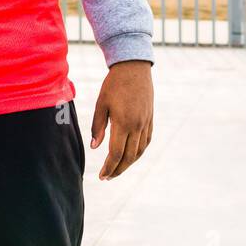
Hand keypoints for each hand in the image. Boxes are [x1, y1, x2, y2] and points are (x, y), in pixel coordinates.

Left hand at [90, 59, 152, 179]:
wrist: (134, 68)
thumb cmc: (114, 84)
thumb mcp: (101, 103)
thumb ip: (98, 126)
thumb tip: (95, 147)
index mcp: (123, 123)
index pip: (116, 153)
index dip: (109, 167)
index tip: (101, 176)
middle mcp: (137, 126)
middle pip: (129, 157)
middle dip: (118, 170)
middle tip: (107, 177)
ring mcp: (146, 123)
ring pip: (139, 151)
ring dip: (129, 163)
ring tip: (117, 169)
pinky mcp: (150, 119)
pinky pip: (146, 141)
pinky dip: (139, 152)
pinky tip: (131, 155)